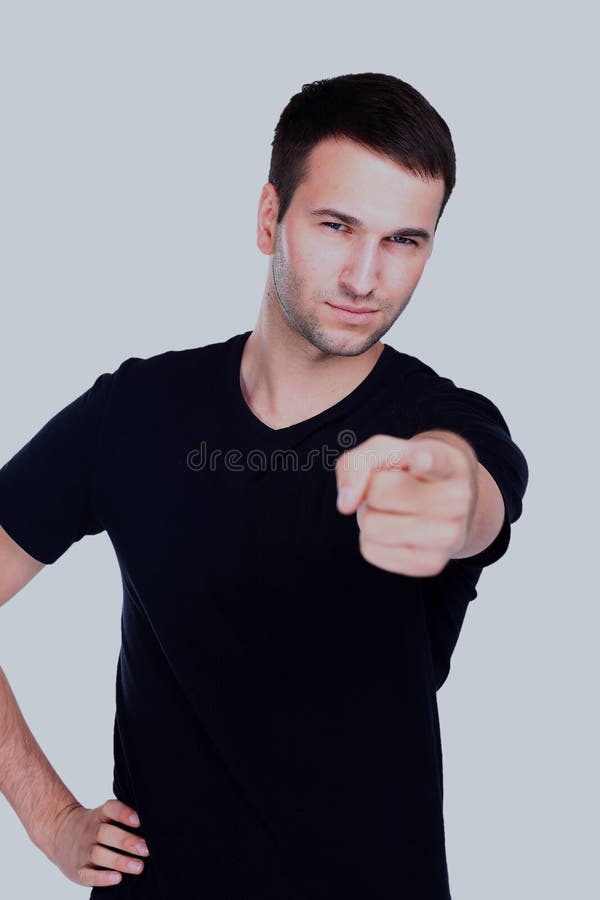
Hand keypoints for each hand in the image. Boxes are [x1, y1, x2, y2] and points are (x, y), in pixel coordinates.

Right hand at [47, 798, 149, 887]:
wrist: (59, 833)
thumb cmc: (93, 826)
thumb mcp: (102, 815)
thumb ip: (122, 818)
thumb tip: (152, 824)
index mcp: (98, 816)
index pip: (110, 809)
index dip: (124, 813)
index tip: (139, 820)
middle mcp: (89, 831)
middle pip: (106, 833)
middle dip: (127, 841)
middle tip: (146, 848)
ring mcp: (82, 851)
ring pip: (99, 854)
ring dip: (120, 861)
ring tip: (139, 866)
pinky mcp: (77, 870)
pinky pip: (88, 874)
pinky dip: (102, 877)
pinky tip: (117, 878)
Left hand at [335, 433, 477, 576]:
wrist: (446, 503)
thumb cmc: (411, 472)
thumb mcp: (387, 451)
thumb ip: (358, 463)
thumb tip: (346, 505)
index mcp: (447, 463)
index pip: (433, 462)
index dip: (423, 461)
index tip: (420, 461)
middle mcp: (456, 499)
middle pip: (379, 492)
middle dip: (372, 491)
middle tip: (390, 490)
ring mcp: (448, 535)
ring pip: (372, 526)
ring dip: (370, 516)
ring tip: (393, 510)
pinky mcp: (431, 564)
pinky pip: (371, 551)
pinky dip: (372, 539)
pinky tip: (397, 530)